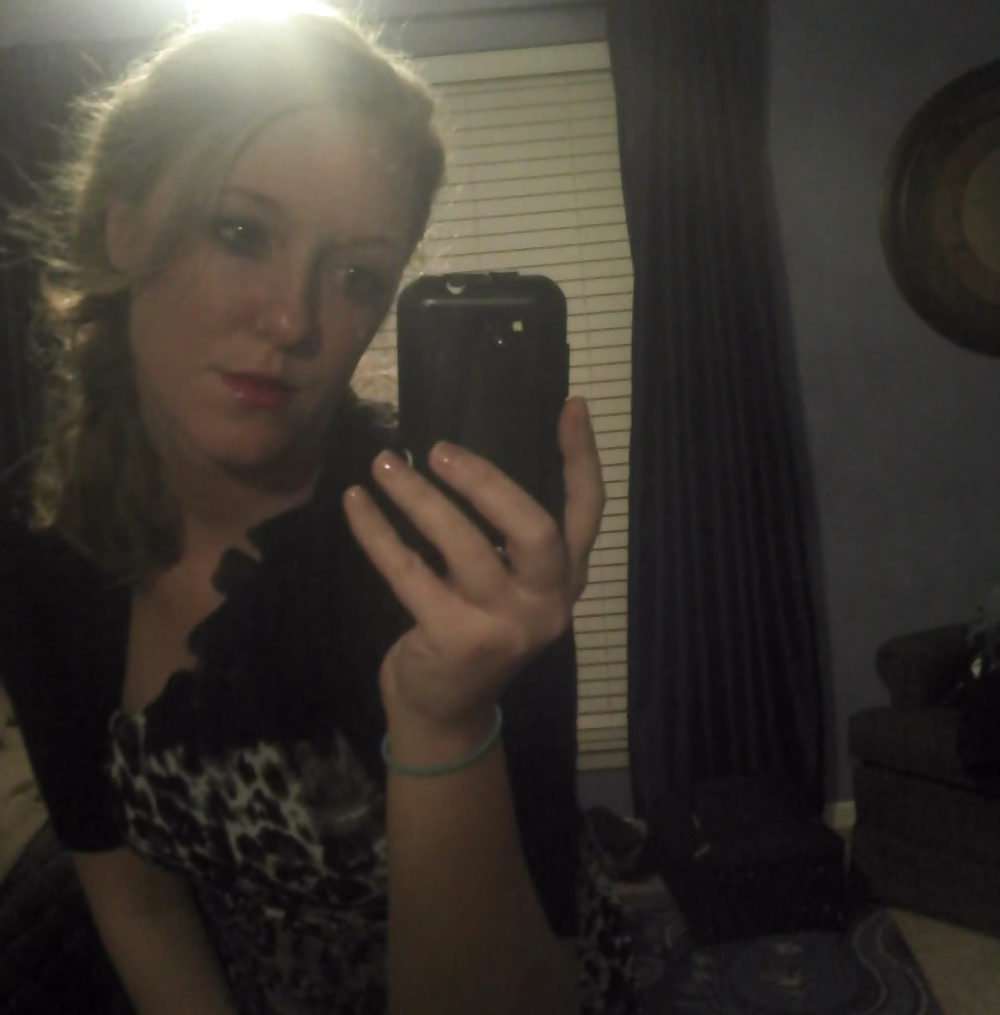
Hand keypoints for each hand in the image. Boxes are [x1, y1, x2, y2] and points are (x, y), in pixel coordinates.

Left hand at [342, 397, 604, 741]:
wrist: (444, 709)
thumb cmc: (474, 630)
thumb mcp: (507, 586)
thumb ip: (508, 540)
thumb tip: (470, 459)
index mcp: (565, 580)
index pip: (588, 512)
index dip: (582, 458)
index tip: (571, 404)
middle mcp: (548, 604)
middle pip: (534, 530)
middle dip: (487, 482)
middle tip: (438, 449)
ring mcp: (504, 627)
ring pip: (464, 546)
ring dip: (418, 498)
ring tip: (383, 463)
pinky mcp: (456, 641)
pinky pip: (409, 574)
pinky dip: (378, 533)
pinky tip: (356, 502)